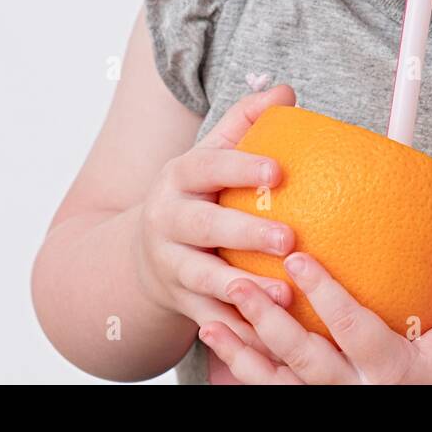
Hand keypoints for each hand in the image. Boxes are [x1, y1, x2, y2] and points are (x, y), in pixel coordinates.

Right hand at [131, 84, 300, 367]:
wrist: (143, 252)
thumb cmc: (197, 192)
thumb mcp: (212, 152)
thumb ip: (247, 121)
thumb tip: (285, 92)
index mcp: (179, 176)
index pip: (208, 166)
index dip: (241, 166)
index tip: (278, 170)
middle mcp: (168, 220)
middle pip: (204, 226)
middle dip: (245, 233)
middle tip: (288, 239)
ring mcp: (170, 265)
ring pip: (203, 278)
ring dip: (242, 290)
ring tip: (285, 296)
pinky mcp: (180, 304)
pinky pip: (211, 321)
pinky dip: (239, 331)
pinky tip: (274, 338)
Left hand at [199, 225, 431, 383]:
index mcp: (394, 371)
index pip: (352, 329)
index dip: (324, 295)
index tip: (296, 258)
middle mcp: (360, 393)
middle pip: (305, 360)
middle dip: (268, 323)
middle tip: (237, 284)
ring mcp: (339, 406)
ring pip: (283, 384)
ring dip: (245, 354)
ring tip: (212, 321)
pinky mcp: (326, 410)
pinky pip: (282, 394)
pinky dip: (250, 375)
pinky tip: (225, 349)